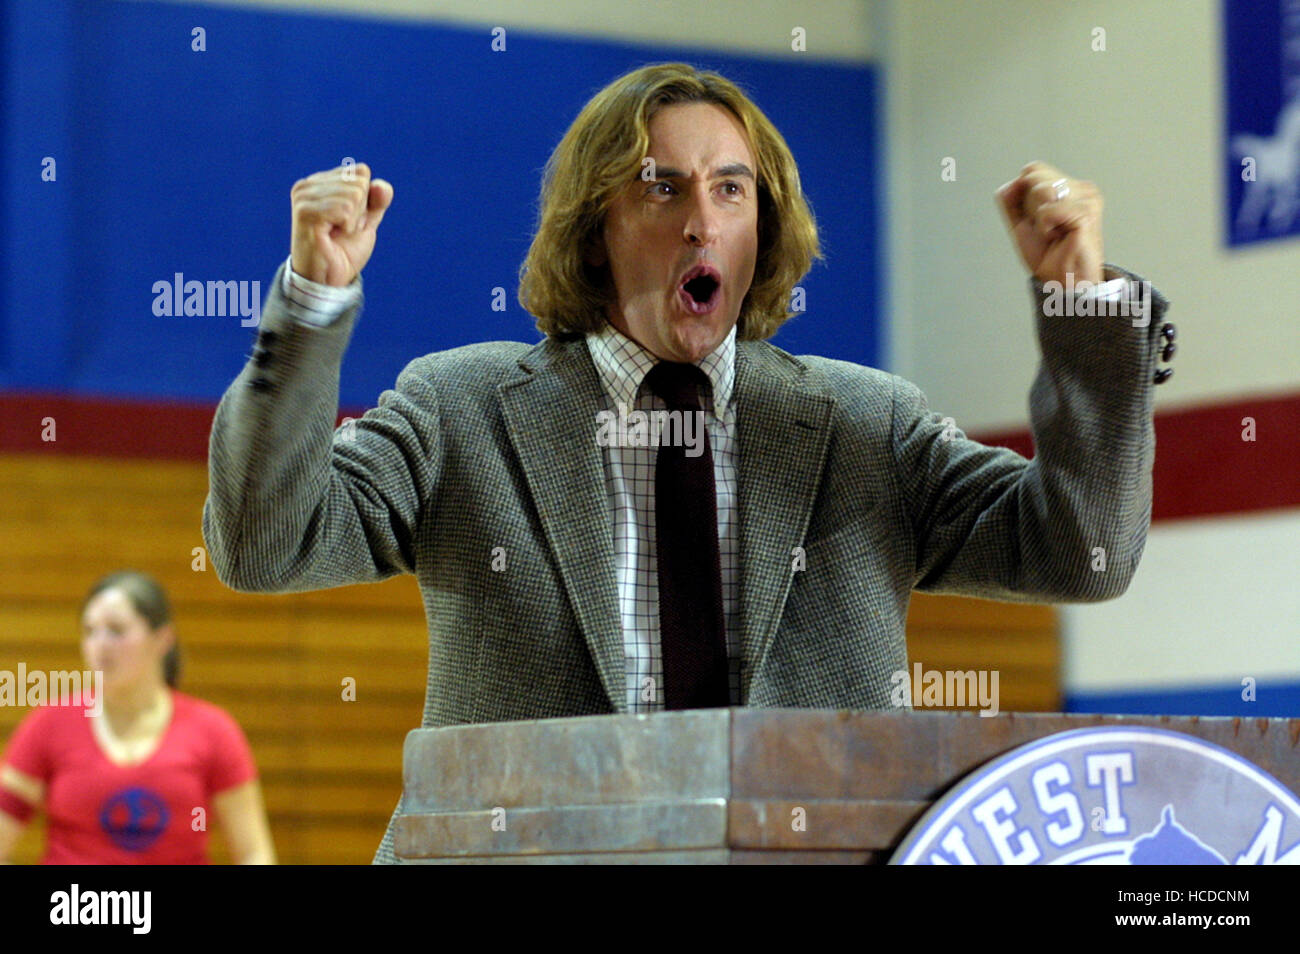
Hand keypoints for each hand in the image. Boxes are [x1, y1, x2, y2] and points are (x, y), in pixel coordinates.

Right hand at [290, 163, 392, 286]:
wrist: (329, 279)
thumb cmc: (344, 250)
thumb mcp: (367, 220)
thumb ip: (378, 200)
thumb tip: (381, 185)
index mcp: (320, 181)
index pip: (361, 172)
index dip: (365, 201)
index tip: (348, 220)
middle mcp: (307, 185)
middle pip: (359, 182)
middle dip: (359, 211)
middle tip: (342, 230)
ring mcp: (303, 197)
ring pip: (354, 195)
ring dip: (353, 221)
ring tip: (336, 233)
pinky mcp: (305, 211)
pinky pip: (345, 209)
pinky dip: (347, 226)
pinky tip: (331, 236)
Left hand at [996, 161, 1102, 286]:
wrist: (1062, 282)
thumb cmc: (1048, 256)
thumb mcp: (1020, 223)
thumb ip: (1011, 201)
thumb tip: (1011, 183)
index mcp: (1070, 187)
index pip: (1033, 170)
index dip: (1024, 196)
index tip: (1038, 220)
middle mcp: (1082, 189)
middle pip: (1034, 175)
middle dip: (1029, 206)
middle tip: (1047, 228)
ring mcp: (1087, 198)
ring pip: (1041, 189)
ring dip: (1038, 218)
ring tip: (1053, 233)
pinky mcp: (1085, 212)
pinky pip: (1047, 210)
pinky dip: (1044, 227)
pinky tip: (1058, 237)